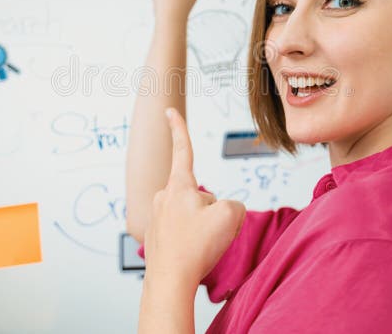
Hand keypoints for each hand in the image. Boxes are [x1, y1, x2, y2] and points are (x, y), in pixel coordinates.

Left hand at [143, 107, 245, 285]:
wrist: (169, 281)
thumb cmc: (195, 247)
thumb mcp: (230, 216)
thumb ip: (234, 205)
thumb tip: (224, 212)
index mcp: (180, 185)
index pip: (182, 149)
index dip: (179, 128)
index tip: (168, 111)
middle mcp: (165, 196)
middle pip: (202, 195)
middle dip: (211, 210)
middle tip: (206, 234)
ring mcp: (159, 217)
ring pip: (195, 215)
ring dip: (203, 228)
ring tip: (197, 246)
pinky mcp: (158, 237)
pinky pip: (186, 233)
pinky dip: (192, 242)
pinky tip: (190, 255)